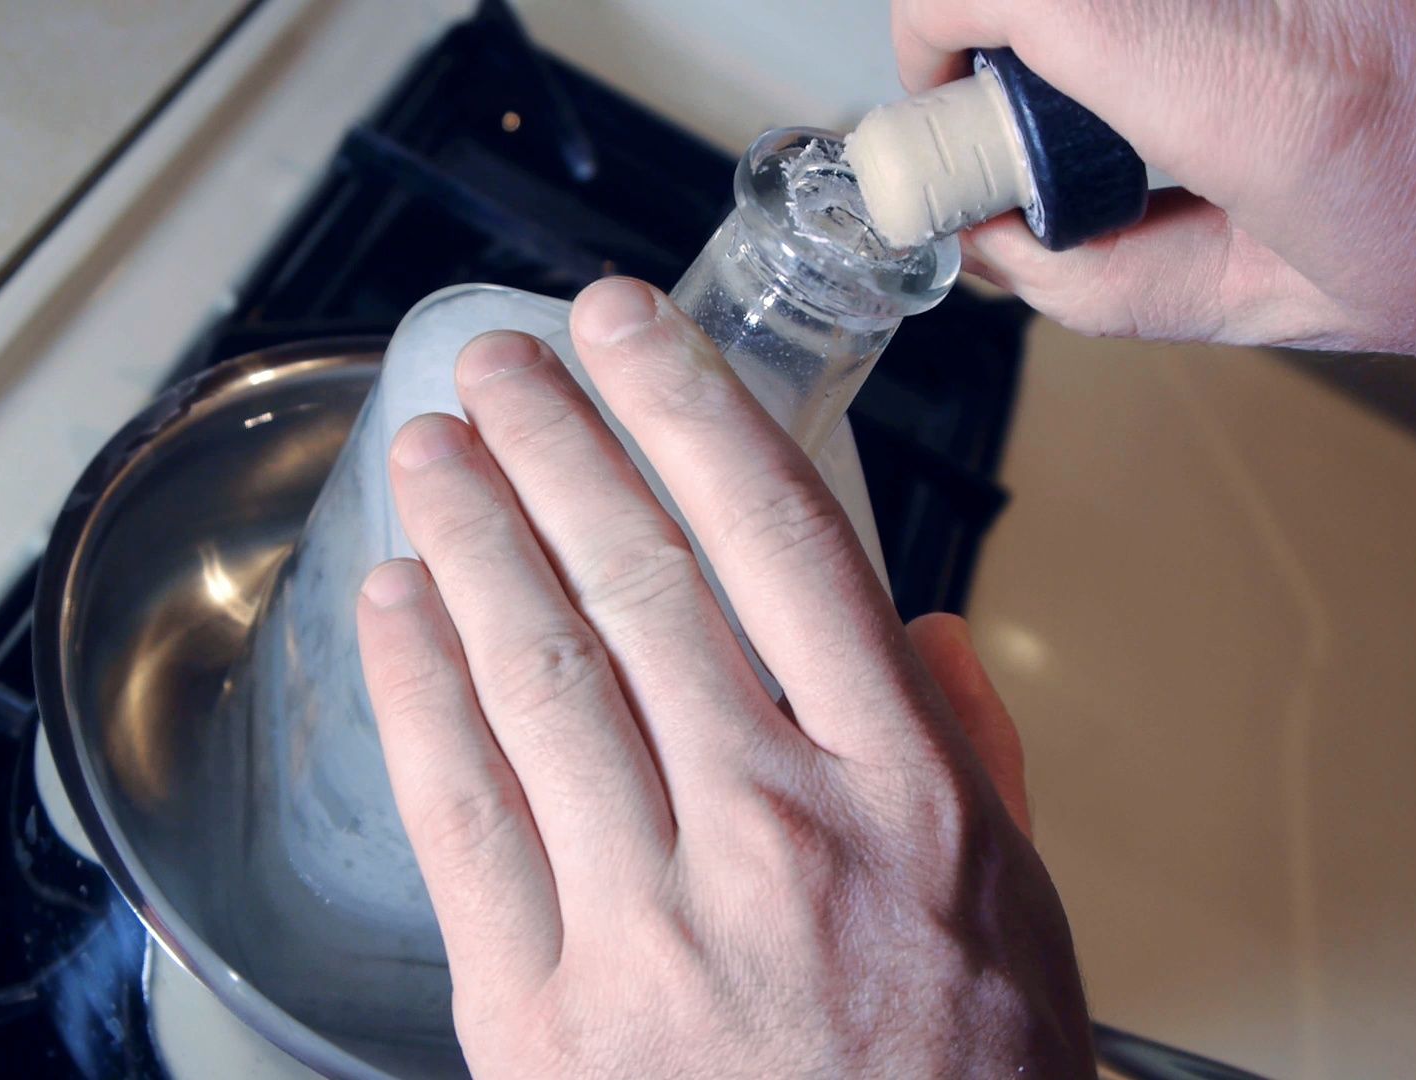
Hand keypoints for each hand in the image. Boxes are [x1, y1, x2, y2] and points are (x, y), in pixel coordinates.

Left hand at [355, 278, 1090, 1077]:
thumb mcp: (1021, 920)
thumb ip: (966, 759)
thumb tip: (904, 631)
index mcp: (899, 794)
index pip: (779, 545)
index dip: (688, 413)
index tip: (629, 332)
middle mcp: (771, 833)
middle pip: (637, 585)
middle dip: (556, 448)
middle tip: (501, 364)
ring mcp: (644, 922)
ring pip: (538, 673)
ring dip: (472, 537)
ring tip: (433, 448)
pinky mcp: (540, 1012)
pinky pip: (463, 813)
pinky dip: (418, 689)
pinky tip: (394, 605)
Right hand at [893, 0, 1415, 355]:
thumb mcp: (1294, 304)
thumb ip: (1115, 285)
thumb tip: (1001, 248)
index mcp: (1261, 82)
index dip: (936, 27)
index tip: (944, 86)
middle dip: (1010, 30)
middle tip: (1047, 104)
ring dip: (1097, 29)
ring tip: (1156, 88)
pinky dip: (1169, 21)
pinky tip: (1230, 53)